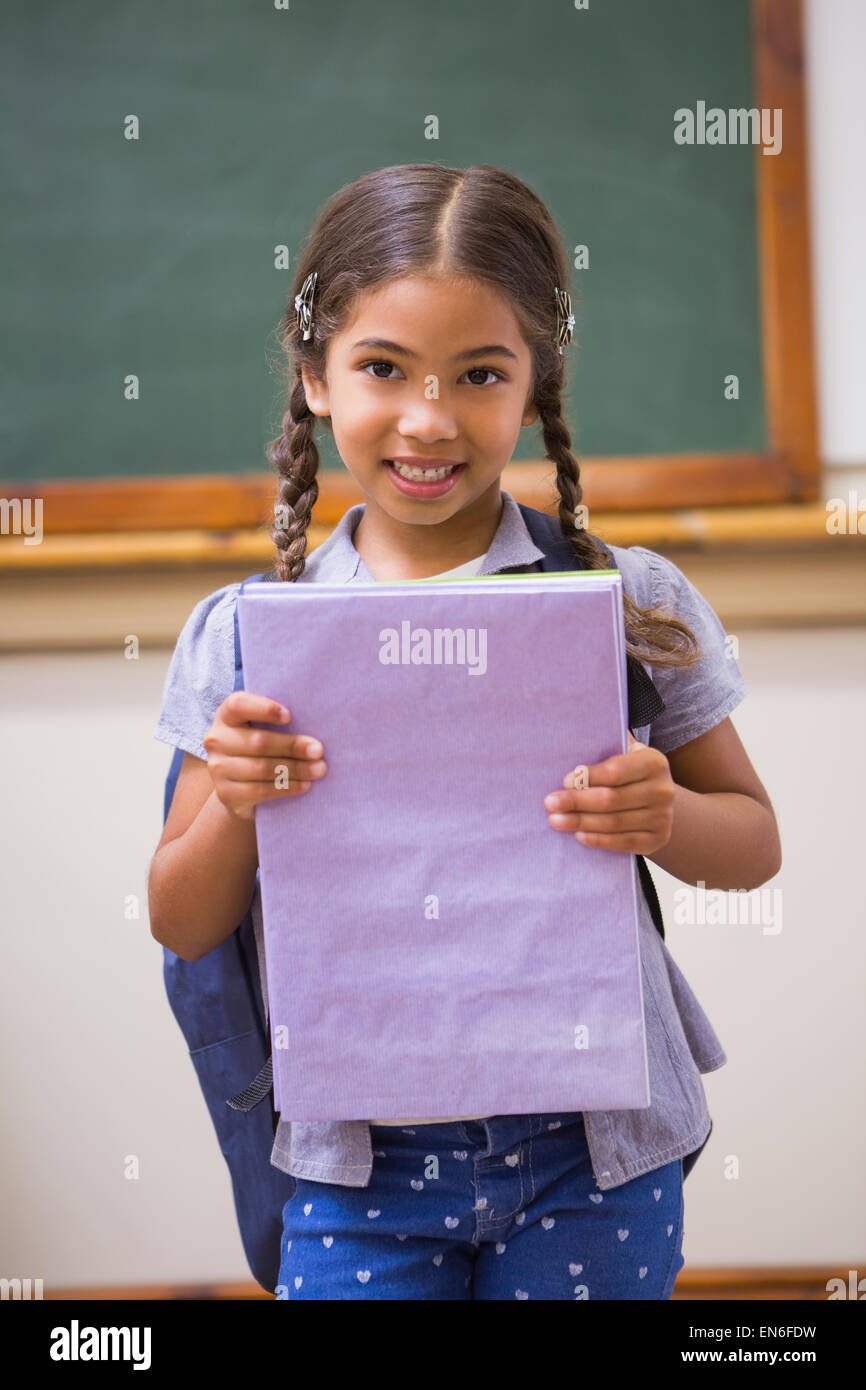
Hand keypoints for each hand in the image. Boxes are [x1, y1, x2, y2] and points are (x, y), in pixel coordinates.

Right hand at [203, 691, 327, 821]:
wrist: (242, 788)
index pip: (239, 705)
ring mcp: (218, 768)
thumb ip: (280, 721)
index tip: (290, 716)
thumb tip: (316, 725)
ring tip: (319, 769)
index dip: (264, 709)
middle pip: (258, 742)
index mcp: (226, 716)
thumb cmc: (262, 748)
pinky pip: (259, 790)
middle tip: (319, 750)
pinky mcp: (226, 793)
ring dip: (295, 769)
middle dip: (292, 746)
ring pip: (261, 768)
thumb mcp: (265, 728)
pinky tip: (304, 785)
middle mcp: (217, 740)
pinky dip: (285, 788)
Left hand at [542, 732, 674, 853]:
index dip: (588, 777)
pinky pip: (624, 843)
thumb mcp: (625, 752)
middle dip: (576, 802)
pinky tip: (579, 835)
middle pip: (611, 799)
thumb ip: (606, 743)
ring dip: (581, 822)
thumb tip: (572, 732)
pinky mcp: (658, 839)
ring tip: (556, 820)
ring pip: (614, 823)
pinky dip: (599, 840)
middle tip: (550, 803)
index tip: (564, 781)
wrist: (658, 800)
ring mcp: (663, 817)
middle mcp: (663, 790)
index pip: (616, 771)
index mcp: (654, 762)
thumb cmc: (630, 772)